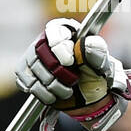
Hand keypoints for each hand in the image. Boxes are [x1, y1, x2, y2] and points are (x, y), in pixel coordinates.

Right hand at [15, 18, 130, 130]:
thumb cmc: (97, 77)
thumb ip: (97, 53)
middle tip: (73, 80)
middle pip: (40, 50)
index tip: (70, 62)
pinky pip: (26, 81)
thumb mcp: (104, 66)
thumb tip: (87, 43)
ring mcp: (34, 58)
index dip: (59, 46)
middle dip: (57, 70)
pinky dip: (41, 92)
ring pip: (32, 67)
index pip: (54, 31)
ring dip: (51, 84)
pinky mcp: (27, 74)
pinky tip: (54, 96)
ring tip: (67, 91)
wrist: (90, 99)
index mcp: (67, 32)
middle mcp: (47, 42)